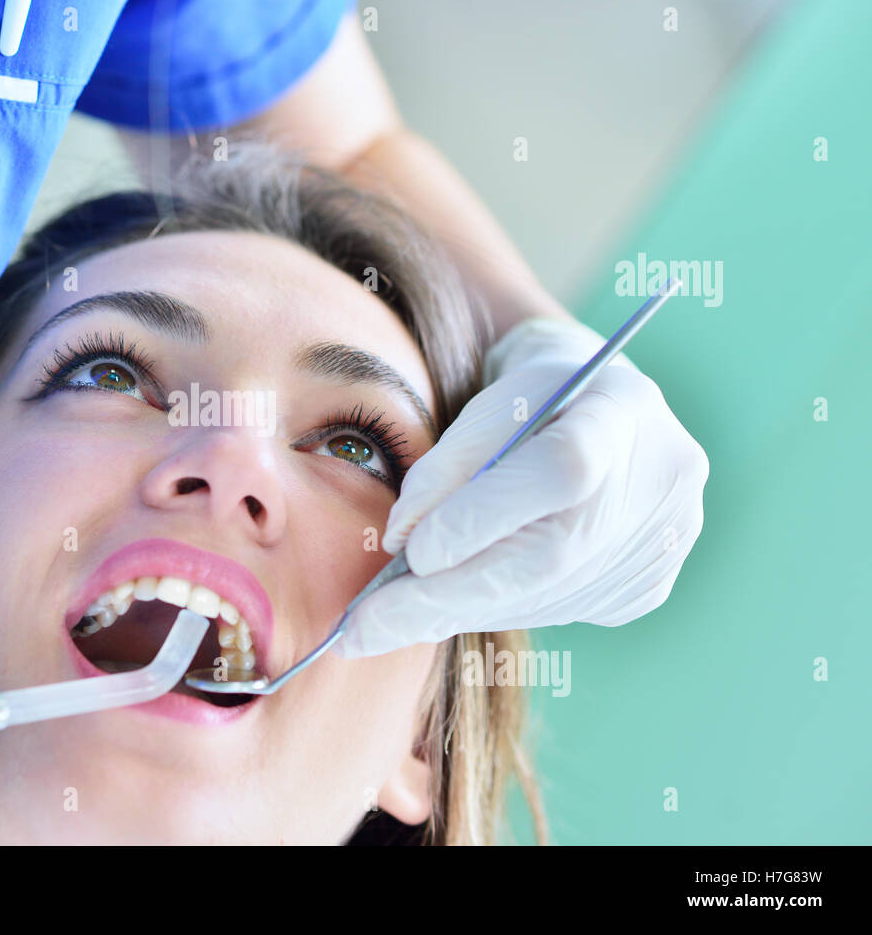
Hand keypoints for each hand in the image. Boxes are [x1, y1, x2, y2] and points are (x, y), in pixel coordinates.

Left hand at [334, 317, 708, 657]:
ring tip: (392, 615)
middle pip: (549, 557)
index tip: (407, 554)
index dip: (481, 518)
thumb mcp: (484, 402)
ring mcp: (664, 541)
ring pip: (543, 596)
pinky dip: (492, 607)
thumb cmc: (531, 396)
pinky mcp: (646, 585)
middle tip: (363, 630)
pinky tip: (456, 595)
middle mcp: (660, 481)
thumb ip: (444, 466)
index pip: (557, 472)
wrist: (597, 405)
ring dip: (460, 608)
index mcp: (621, 410)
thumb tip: (401, 543)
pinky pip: (553, 610)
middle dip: (445, 597)